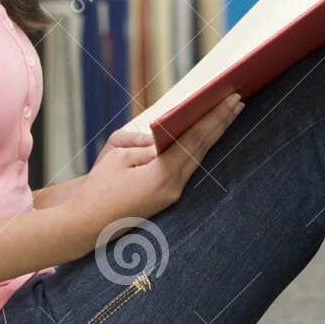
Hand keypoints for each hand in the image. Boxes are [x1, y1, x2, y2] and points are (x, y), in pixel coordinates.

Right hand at [73, 94, 244, 232]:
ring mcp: (172, 195)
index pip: (194, 139)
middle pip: (203, 149)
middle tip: (237, 101)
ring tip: (229, 114)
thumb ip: (145, 144)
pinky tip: (206, 137)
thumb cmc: (98, 188)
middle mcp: (173, 187)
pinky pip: (188, 168)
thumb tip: (163, 139)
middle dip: (221, 123)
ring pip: (198, 159)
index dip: (214, 117)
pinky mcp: (168, 198)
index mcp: (162, 175)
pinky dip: (198, 149)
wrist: (87, 224)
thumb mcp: (118, 156)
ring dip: (213, 136)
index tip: (231, 99)